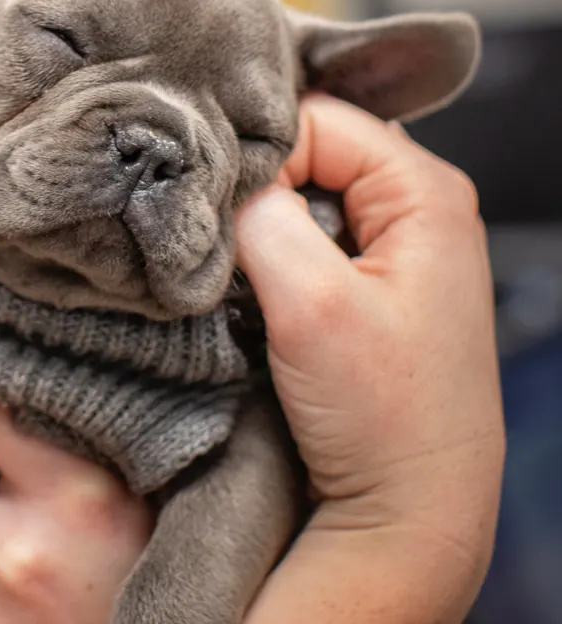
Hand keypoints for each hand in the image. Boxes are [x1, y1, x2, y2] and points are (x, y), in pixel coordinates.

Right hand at [236, 93, 504, 622]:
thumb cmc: (384, 418)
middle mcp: (419, 208)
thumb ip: (262, 216)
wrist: (406, 515)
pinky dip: (267, 254)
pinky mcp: (368, 286)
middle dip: (252, 184)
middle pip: (307, 151)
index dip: (254, 150)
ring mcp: (396, 248)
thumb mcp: (312, 304)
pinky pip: (304, 236)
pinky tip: (247, 286)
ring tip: (229, 264)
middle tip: (208, 228)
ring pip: (300, 196)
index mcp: (427, 192)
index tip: (211, 199)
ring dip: (256, 224)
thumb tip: (212, 170)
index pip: (314, 118)